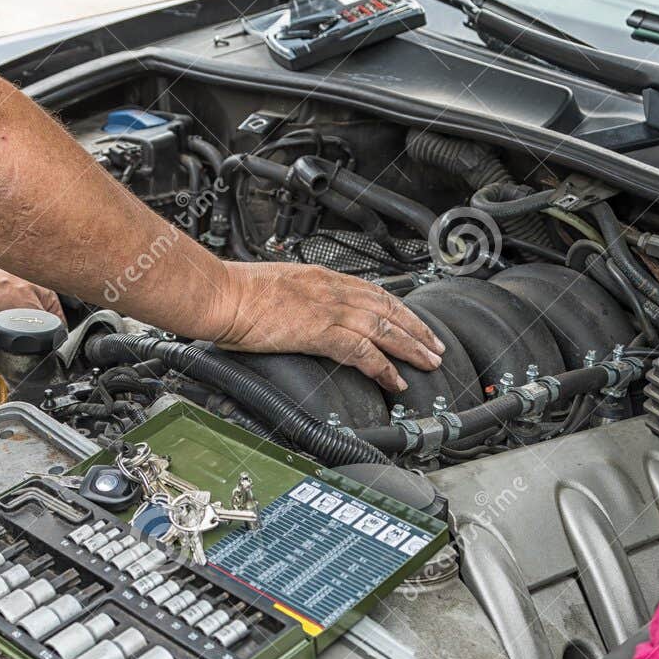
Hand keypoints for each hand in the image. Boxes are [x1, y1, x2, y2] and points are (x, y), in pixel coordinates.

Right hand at [205, 262, 442, 391]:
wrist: (222, 295)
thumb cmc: (240, 293)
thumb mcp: (281, 287)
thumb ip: (303, 299)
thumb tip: (309, 313)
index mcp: (325, 278)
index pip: (375, 292)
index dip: (401, 310)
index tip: (415, 324)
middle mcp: (333, 290)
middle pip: (389, 309)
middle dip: (417, 330)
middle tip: (436, 347)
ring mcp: (329, 310)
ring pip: (385, 328)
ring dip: (411, 347)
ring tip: (428, 363)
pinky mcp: (320, 331)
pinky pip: (362, 351)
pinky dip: (382, 366)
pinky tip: (394, 380)